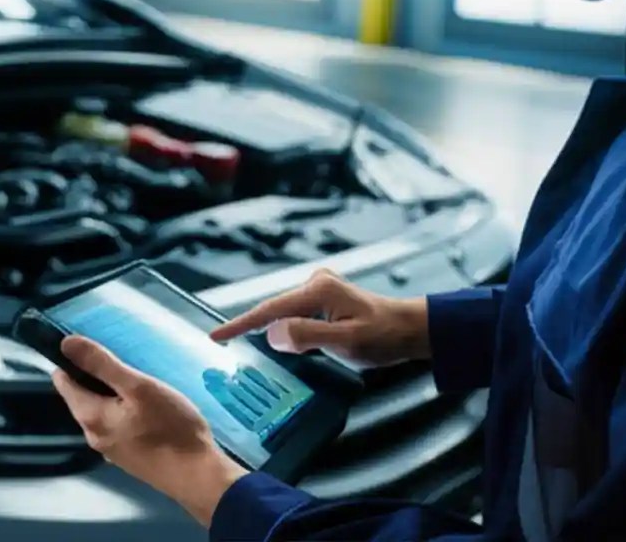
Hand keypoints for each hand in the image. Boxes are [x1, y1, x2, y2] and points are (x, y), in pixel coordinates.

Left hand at [51, 336, 247, 527]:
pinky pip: (116, 425)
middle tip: (130, 365)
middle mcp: (92, 435)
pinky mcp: (127, 456)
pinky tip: (149, 409)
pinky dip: (126, 411)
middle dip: (99, 377)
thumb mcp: (139, 387)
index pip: (62, 379)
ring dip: (115, 394)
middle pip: (82, 395)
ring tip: (142, 385)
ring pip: (101, 410)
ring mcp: (109, 449)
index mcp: (89, 416)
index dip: (75, 360)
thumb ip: (102, 364)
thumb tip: (66, 343)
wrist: (197, 476)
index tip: (100, 348)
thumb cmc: (170, 427)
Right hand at [209, 268, 429, 367]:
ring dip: (265, 327)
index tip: (216, 336)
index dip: (241, 324)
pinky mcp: (324, 298)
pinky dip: (281, 326)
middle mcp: (315, 283)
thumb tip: (272, 334)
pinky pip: (294, 314)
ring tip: (236, 339)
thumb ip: (308, 337)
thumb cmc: (383, 336)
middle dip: (248, 324)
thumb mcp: (347, 341)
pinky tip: (272, 337)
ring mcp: (320, 289)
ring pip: (283, 312)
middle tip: (220, 340)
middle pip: (274, 308)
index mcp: (318, 291)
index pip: (271, 310)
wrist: (410, 328)